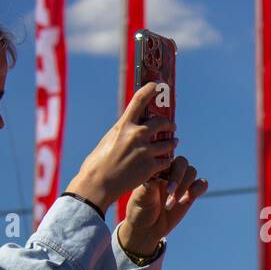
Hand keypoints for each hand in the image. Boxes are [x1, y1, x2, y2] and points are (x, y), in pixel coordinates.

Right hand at [66, 82, 176, 211]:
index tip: (157, 85)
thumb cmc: (97, 164)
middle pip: (162, 122)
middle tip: (172, 126)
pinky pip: (166, 161)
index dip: (149, 90)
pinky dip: (166, 161)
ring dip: (172, 142)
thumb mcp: (108, 140)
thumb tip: (129, 128)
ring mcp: (145, 151)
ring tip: (173, 143)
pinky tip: (166, 162)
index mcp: (123, 125)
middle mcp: (136, 135)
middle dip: (169, 124)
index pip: (139, 100)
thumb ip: (122, 132)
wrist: (98, 184)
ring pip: (168, 143)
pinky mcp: (150, 167)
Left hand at [120, 155, 207, 254]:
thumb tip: (155, 177)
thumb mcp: (140, 198)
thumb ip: (149, 186)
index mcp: (157, 168)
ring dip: (184, 186)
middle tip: (169, 192)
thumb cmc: (140, 209)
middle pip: (182, 162)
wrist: (147, 227)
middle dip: (178, 176)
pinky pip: (202, 184)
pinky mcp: (191, 194)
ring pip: (192, 172)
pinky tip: (184, 201)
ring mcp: (182, 182)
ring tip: (173, 202)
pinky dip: (197, 189)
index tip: (160, 178)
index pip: (167, 157)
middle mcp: (170, 172)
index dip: (168, 164)